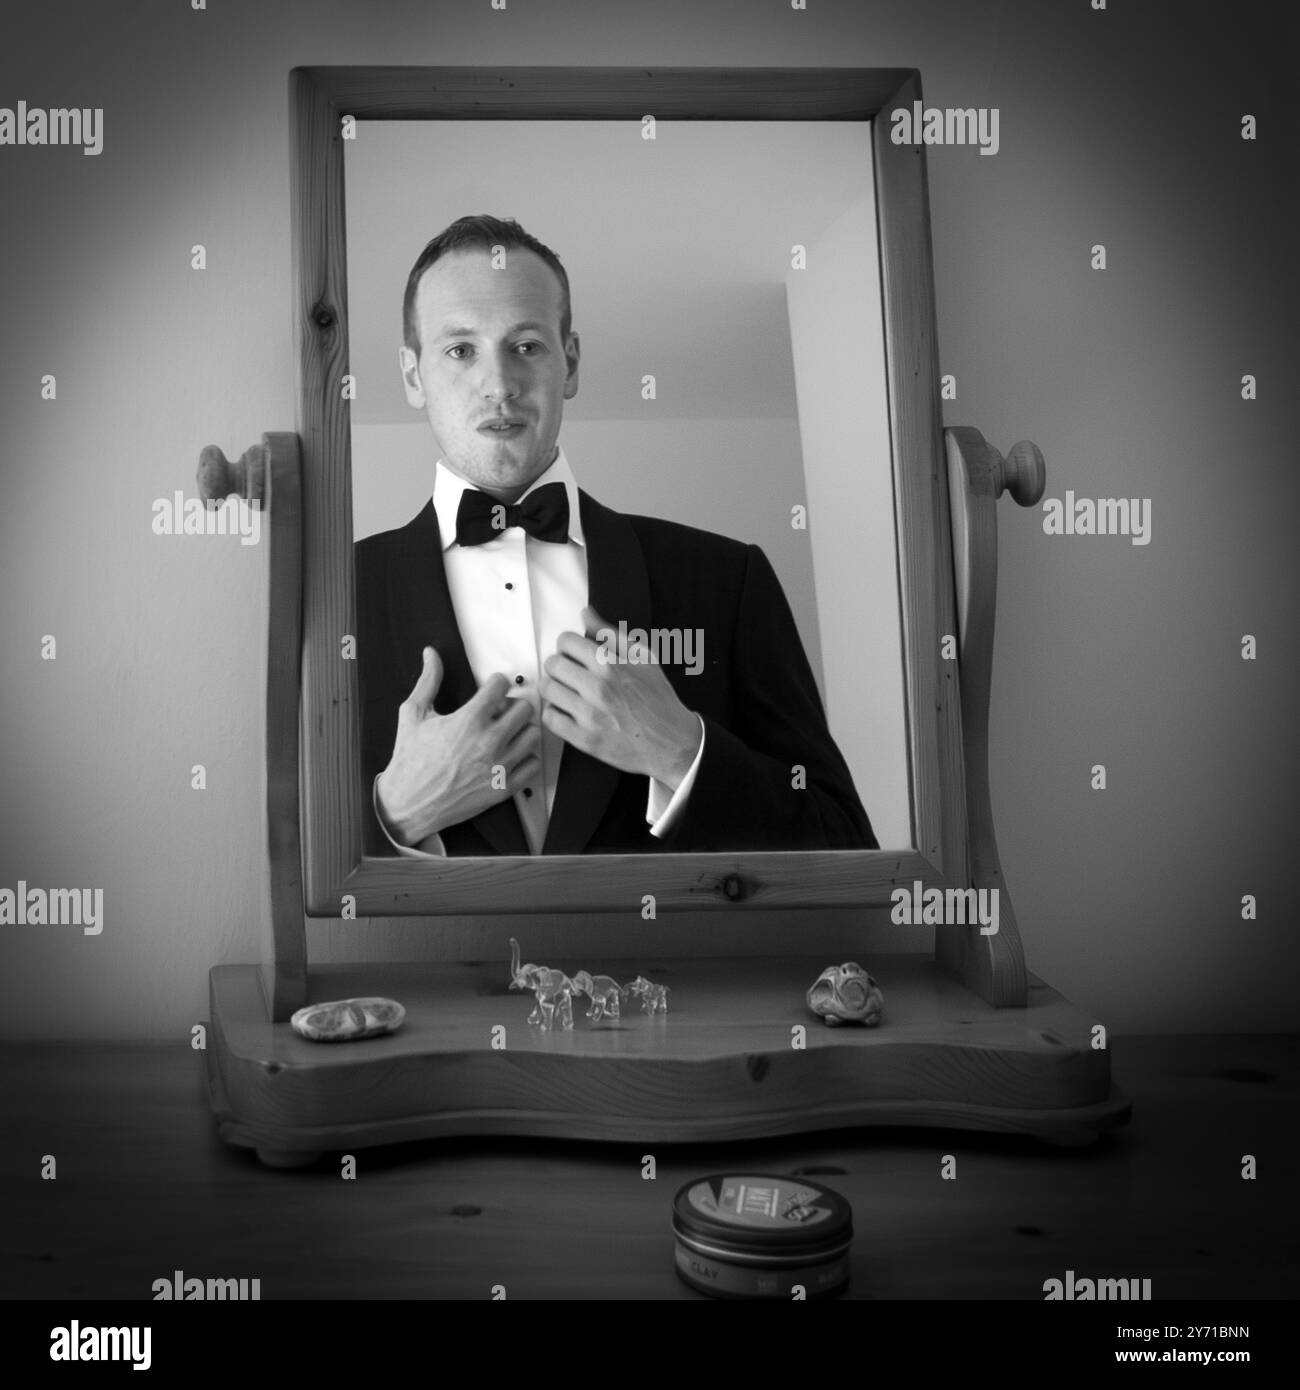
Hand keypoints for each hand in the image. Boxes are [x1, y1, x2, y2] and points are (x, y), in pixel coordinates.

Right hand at [376, 647, 541, 844]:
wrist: (408, 804)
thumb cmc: (410, 760)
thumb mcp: (413, 714)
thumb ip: (428, 681)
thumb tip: (431, 654)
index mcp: (468, 720)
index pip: (502, 685)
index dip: (496, 683)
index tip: (491, 689)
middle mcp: (489, 742)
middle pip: (525, 708)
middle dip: (512, 705)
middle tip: (499, 711)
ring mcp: (499, 766)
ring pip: (533, 735)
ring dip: (521, 730)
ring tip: (505, 733)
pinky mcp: (504, 788)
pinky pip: (533, 764)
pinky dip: (525, 758)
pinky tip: (508, 756)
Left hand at [540, 606, 701, 787]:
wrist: (672, 742)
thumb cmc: (659, 700)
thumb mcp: (644, 658)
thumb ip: (610, 634)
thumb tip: (586, 614)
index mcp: (611, 665)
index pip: (566, 641)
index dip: (568, 644)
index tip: (573, 652)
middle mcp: (598, 688)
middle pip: (552, 663)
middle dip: (559, 664)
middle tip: (569, 672)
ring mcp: (590, 715)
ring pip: (547, 689)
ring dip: (554, 687)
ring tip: (568, 691)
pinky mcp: (584, 739)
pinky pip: (550, 718)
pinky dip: (555, 713)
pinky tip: (568, 711)